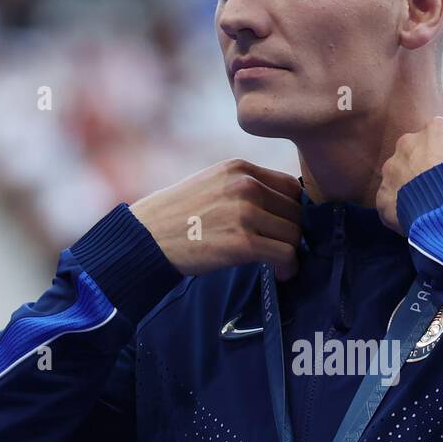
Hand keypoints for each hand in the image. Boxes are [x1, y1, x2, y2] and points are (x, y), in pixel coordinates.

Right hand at [131, 160, 302, 280]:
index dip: (293, 210)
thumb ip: (244, 188)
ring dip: (291, 252)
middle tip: (281, 249)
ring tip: (278, 263)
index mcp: (239, 168)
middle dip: (292, 233)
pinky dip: (288, 267)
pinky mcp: (242, 243)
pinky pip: (285, 254)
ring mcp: (245, 213)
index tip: (284, 227)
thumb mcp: (212, 184)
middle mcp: (245, 186)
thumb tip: (283, 207)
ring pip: (294, 234)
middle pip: (296, 211)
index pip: (291, 186)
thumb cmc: (177, 216)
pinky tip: (280, 273)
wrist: (145, 238)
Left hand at [376, 115, 442, 233]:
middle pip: (416, 155)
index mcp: (437, 129)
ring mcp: (391, 169)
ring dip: (411, 191)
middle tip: (442, 192)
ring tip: (428, 209)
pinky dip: (401, 212)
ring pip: (399, 178)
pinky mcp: (382, 196)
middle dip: (426, 172)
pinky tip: (416, 222)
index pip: (442, 138)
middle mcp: (408, 143)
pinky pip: (390, 203)